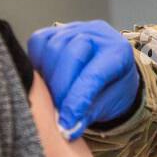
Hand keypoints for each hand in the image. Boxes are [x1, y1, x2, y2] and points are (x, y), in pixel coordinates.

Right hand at [27, 20, 139, 139]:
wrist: (110, 73)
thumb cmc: (112, 89)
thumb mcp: (108, 104)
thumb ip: (88, 114)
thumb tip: (68, 128)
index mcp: (118, 51)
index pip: (94, 74)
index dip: (76, 101)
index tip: (66, 124)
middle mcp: (97, 34)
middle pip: (71, 54)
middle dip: (61, 88)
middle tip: (58, 111)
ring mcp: (75, 28)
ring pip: (53, 48)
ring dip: (49, 78)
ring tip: (53, 97)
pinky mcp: (56, 30)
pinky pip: (39, 42)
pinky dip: (38, 62)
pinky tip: (45, 78)